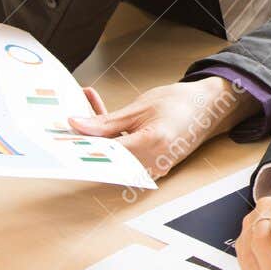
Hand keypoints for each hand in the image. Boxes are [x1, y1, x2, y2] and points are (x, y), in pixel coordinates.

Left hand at [71, 76, 256, 177]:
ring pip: (115, 156)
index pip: (105, 150)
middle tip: (66, 124)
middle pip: (107, 156)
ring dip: (98, 137)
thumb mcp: (140, 107)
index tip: (59, 137)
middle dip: (85, 139)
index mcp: (152, 143)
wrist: (210, 107)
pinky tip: (101, 118)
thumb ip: (107, 121)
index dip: (80, 143)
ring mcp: (155, 166)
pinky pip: (126, 155)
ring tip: (84, 111)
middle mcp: (154, 161)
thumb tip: (78, 127)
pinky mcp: (154, 164)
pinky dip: (113, 140)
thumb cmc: (181, 103)